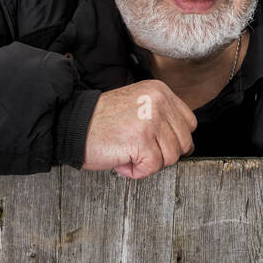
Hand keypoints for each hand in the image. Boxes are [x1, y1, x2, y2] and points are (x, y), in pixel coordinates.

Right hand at [82, 80, 196, 178]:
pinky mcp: (141, 140)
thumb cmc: (103, 121)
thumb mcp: (140, 106)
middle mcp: (158, 102)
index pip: (189, 123)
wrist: (73, 126)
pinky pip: (153, 167)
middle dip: (163, 153)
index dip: (175, 139)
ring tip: (128, 152)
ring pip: (171, 156)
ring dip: (149, 163)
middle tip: (139, 150)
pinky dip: (137, 171)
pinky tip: (122, 160)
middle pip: (183, 142)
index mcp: (160, 91)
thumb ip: (163, 116)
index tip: (157, 144)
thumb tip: (186, 142)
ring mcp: (151, 120)